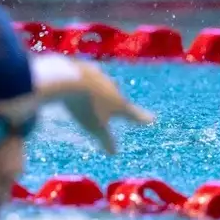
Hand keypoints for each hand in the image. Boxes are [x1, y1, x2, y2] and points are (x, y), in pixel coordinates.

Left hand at [37, 61, 153, 155]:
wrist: (69, 77)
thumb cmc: (85, 107)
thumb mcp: (95, 127)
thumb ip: (106, 140)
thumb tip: (113, 153)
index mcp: (118, 103)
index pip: (132, 113)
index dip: (141, 118)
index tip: (151, 119)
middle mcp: (111, 87)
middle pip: (117, 96)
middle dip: (118, 101)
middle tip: (120, 104)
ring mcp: (97, 74)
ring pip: (102, 83)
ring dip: (101, 88)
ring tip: (99, 91)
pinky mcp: (81, 66)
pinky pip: (85, 74)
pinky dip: (84, 79)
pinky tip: (79, 79)